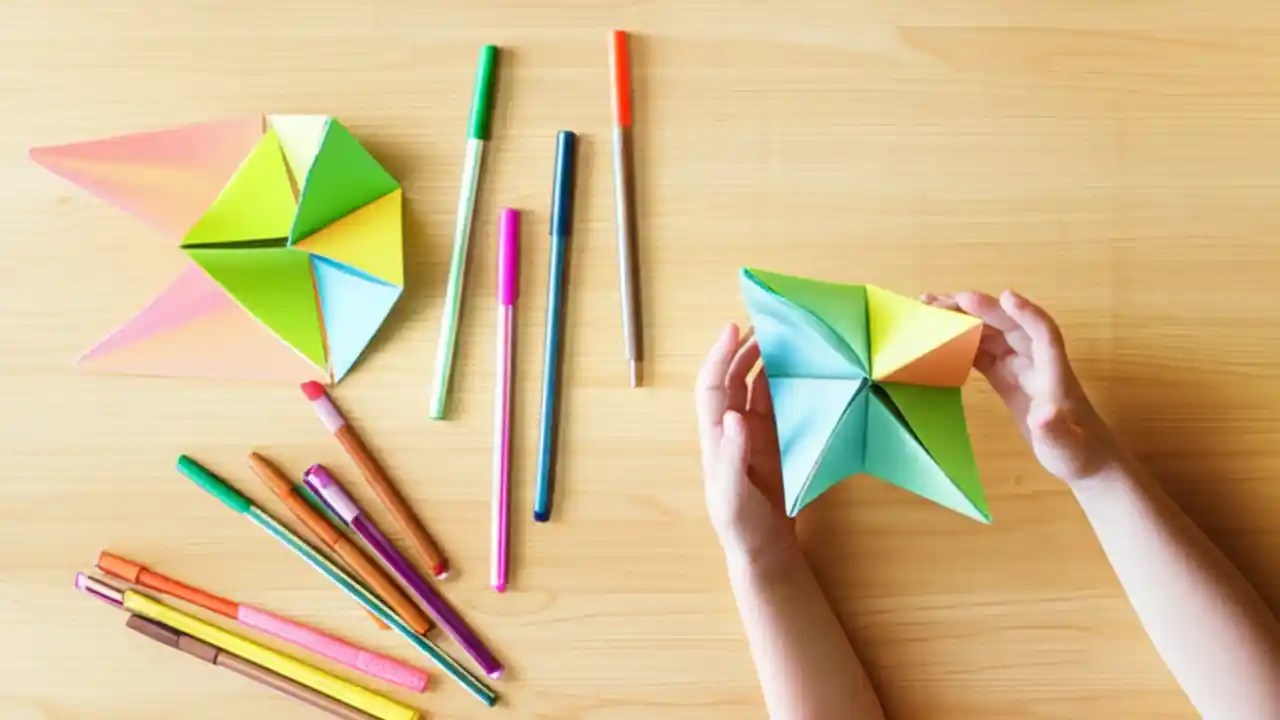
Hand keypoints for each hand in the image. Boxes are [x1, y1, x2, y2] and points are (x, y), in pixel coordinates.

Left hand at [695, 324, 796, 563]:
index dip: (719, 356)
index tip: (733, 329)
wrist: (764, 549)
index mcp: (715, 436)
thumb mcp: (731, 497)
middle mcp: (732, 428)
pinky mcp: (776, 440)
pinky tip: (797, 368)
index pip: (712, 386)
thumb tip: (734, 416)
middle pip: (732, 378)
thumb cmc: (740, 526)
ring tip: (782, 336)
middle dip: (743, 349)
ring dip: (764, 361)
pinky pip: (778, 403)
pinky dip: (784, 383)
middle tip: (765, 323)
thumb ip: (731, 457)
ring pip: (756, 385)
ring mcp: (755, 432)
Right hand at [921, 290, 1124, 483]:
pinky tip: (944, 338)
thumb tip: (1042, 416)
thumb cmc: (1078, 455)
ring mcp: (1023, 369)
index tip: (1004, 297)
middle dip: (982, 309)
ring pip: (995, 335)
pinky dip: (967, 342)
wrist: (1085, 461)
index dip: (1026, 314)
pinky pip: (988, 352)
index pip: (1044, 334)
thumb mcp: (1066, 448)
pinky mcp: (1011, 379)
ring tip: (934, 310)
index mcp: (1055, 374)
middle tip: (943, 301)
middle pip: (1011, 326)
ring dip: (967, 320)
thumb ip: (1054, 432)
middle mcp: (1039, 363)